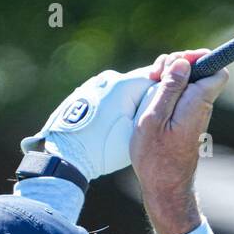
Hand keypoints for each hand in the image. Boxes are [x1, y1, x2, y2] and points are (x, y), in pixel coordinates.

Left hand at [21, 62, 164, 182]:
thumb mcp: (135, 134)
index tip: (171, 107)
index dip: (166, 92)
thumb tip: (163, 100)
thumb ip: (152, 112)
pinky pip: (106, 95)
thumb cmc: (102, 148)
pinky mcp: (82, 94)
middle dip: (147, 97)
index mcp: (123, 84)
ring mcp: (92, 84)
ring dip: (130, 102)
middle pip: (137, 82)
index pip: (154, 79)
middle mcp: (107, 78)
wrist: (63, 154)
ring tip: (132, 123)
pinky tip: (113, 122)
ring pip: (121, 89)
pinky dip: (114, 105)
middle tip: (155, 118)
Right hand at [130, 50, 229, 233]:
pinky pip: (182, 95)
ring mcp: (195, 113)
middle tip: (154, 74)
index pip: (217, 68)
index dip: (198, 57)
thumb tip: (183, 62)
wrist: (165, 187)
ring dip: (169, 77)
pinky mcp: (187, 120)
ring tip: (150, 83)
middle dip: (177, 64)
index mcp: (197, 102)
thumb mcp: (154, 118)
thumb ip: (169, 88)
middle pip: (199, 70)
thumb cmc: (156, 157)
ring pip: (188, 82)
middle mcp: (201, 106)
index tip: (177, 62)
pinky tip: (153, 99)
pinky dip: (168, 91)